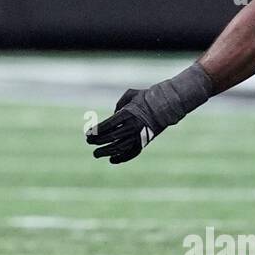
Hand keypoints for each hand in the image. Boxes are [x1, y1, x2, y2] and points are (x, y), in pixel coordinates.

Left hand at [86, 66, 214, 163]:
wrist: (167, 105)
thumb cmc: (147, 97)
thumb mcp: (131, 95)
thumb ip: (119, 104)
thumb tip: (113, 115)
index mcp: (127, 114)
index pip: (107, 125)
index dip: (96, 131)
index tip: (88, 135)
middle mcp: (132, 126)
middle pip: (111, 137)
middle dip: (98, 141)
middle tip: (89, 143)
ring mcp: (139, 136)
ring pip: (120, 148)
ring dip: (106, 152)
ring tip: (96, 154)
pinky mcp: (144, 142)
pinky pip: (132, 153)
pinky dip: (121, 158)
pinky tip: (112, 160)